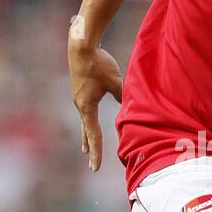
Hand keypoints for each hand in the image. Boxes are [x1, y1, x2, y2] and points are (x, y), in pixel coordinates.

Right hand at [68, 19, 122, 171]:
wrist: (80, 45)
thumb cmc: (98, 63)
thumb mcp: (115, 81)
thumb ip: (123, 96)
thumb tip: (132, 108)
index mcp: (86, 106)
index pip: (94, 134)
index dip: (96, 151)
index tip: (95, 167)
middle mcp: (80, 104)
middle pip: (86, 131)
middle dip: (90, 147)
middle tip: (91, 164)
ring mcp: (78, 97)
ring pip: (84, 121)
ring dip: (87, 135)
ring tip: (86, 148)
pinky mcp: (80, 90)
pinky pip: (85, 110)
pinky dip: (87, 121)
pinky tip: (89, 120)